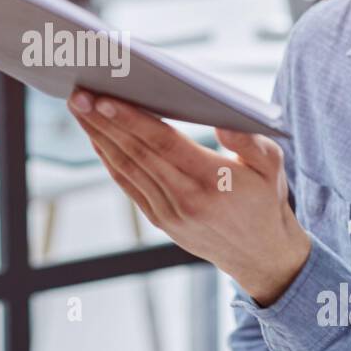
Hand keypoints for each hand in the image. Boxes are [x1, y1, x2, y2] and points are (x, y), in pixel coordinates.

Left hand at [67, 88, 310, 305]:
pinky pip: (128, 185)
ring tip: (79, 107)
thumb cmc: (266, 200)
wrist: (262, 256)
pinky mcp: (160, 220)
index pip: (163, 143)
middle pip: (136, 152)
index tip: (104, 99)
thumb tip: (222, 120)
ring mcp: (168, 213)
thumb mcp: (272, 166)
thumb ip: (249, 142)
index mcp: (211, 180)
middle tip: (78, 94)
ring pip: (126, 168)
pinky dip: (109, 159)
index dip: (130, 120)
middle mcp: (185, 199)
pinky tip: (96, 136)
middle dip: (103, 121)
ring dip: (98, 136)